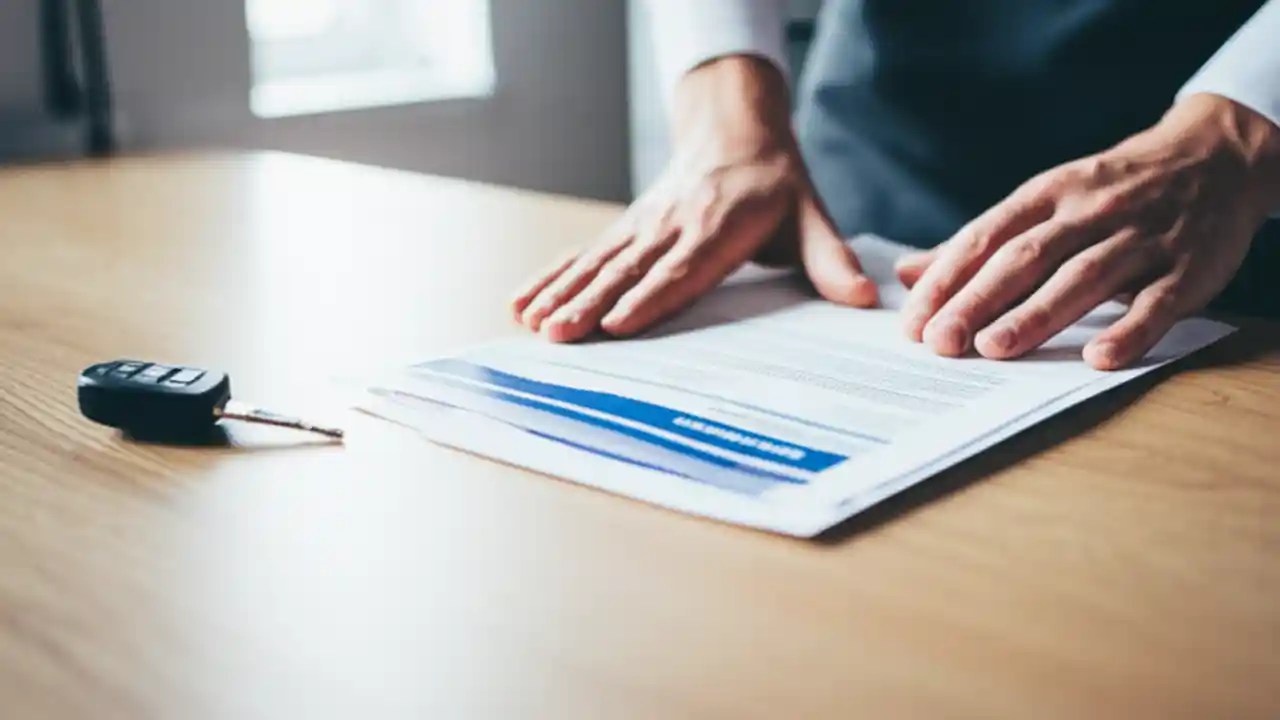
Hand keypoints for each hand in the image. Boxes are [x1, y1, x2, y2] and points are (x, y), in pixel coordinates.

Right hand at [511, 56, 876, 342]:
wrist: (734, 130)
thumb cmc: (775, 184)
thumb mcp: (809, 215)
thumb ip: (829, 259)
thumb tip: (862, 298)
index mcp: (719, 226)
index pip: (682, 268)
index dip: (649, 297)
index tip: (618, 324)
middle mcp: (673, 225)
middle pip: (627, 270)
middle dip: (590, 303)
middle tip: (559, 335)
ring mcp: (642, 226)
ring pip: (598, 263)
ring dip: (562, 294)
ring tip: (532, 325)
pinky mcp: (625, 228)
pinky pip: (583, 254)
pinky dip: (551, 277)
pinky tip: (521, 304)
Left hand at [900, 94, 1279, 369]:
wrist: (1215, 156)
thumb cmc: (1111, 190)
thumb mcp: (1044, 200)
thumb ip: (979, 242)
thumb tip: (906, 273)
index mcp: (1049, 193)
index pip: (987, 237)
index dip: (947, 279)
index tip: (914, 320)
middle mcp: (1090, 212)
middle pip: (1026, 258)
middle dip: (978, 300)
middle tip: (940, 342)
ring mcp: (1141, 238)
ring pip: (1083, 277)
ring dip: (1037, 314)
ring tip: (995, 349)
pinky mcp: (1187, 267)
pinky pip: (1157, 302)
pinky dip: (1129, 330)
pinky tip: (1098, 360)